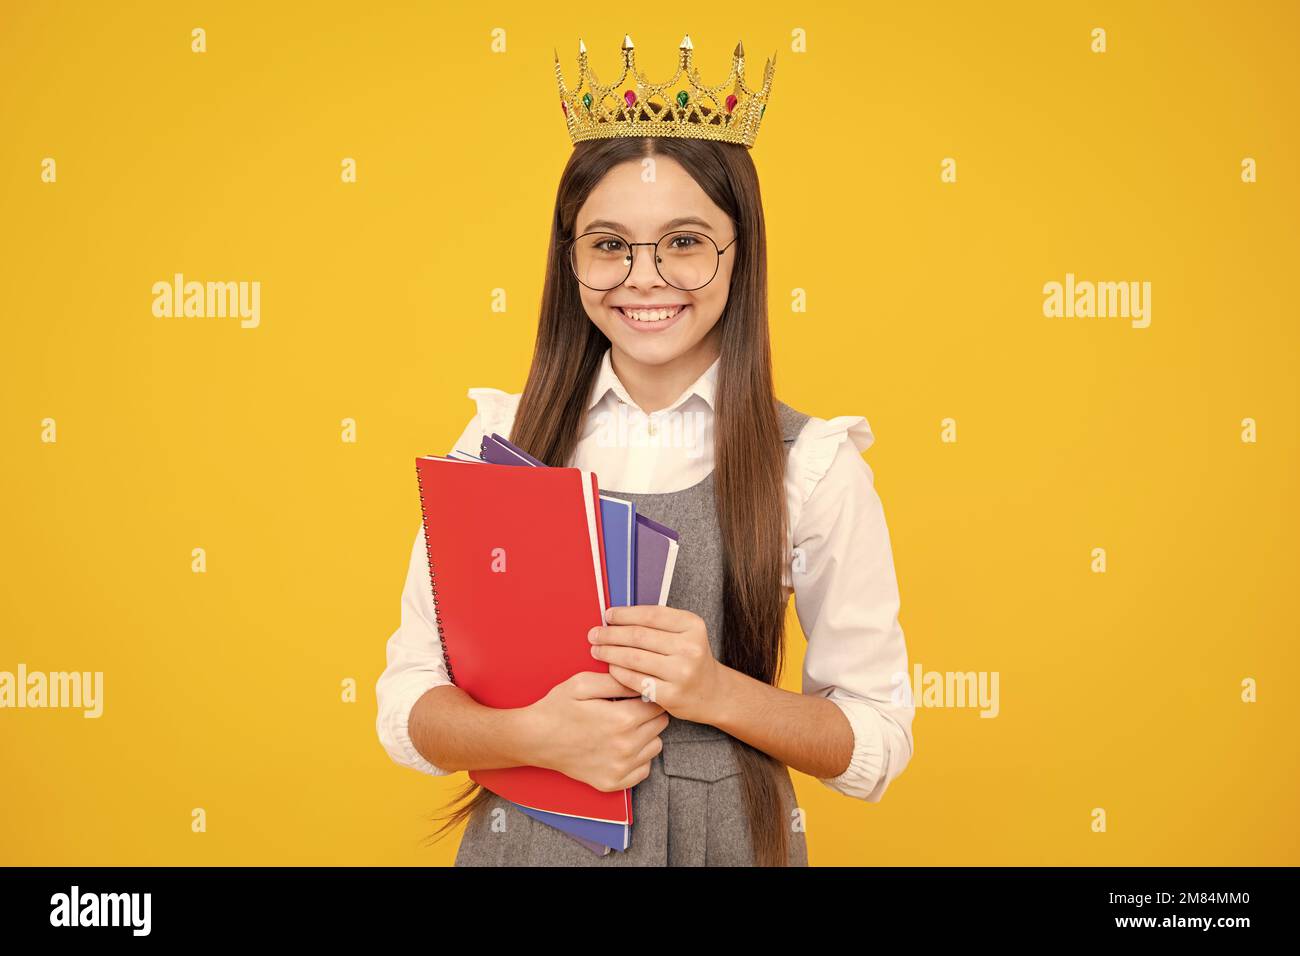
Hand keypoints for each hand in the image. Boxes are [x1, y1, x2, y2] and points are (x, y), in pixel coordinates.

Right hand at [524, 671, 667, 792]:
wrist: (534, 740)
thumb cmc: (558, 708)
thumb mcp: (583, 682)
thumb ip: (617, 680)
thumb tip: (642, 679)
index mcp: (622, 719)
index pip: (657, 704)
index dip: (648, 696)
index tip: (636, 694)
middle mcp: (626, 747)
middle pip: (660, 725)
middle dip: (649, 714)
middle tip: (629, 709)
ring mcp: (620, 769)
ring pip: (655, 747)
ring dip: (646, 736)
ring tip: (624, 728)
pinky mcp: (613, 783)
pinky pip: (644, 770)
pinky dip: (638, 758)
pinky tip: (620, 747)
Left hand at [588, 605, 726, 724]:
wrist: (713, 693)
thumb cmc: (691, 659)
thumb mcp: (685, 634)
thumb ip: (657, 624)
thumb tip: (616, 617)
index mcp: (692, 626)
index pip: (650, 615)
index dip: (625, 614)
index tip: (608, 615)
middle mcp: (690, 648)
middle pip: (639, 636)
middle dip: (611, 634)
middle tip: (594, 634)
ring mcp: (681, 672)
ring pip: (634, 658)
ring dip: (609, 653)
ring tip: (597, 650)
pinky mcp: (671, 695)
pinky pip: (635, 680)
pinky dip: (618, 672)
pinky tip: (610, 667)